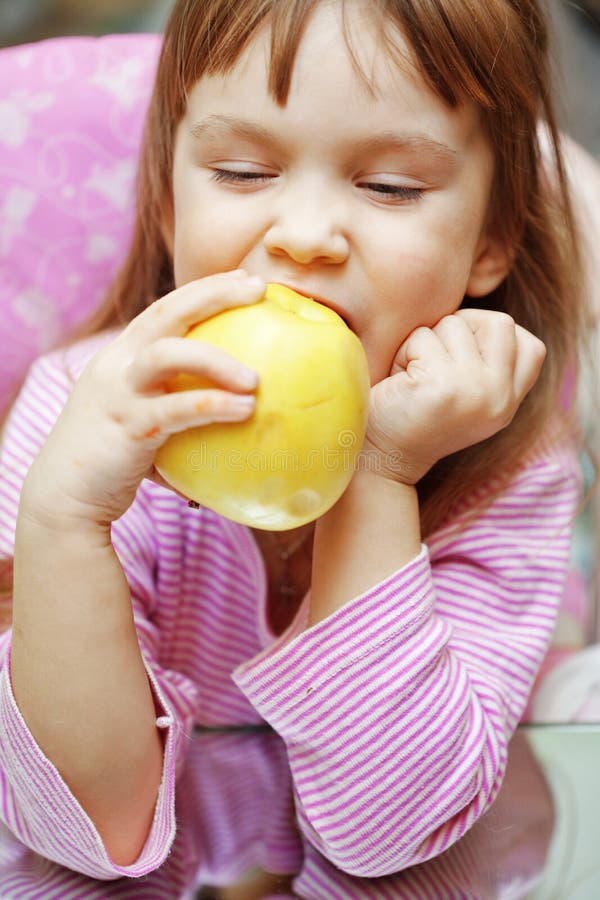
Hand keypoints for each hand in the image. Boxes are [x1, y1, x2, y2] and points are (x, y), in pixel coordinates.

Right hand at [21, 271, 264, 529]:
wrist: (66, 495)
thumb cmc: (114, 461)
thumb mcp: (143, 420)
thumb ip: (179, 408)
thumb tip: (241, 415)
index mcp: (123, 357)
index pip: (165, 309)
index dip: (204, 289)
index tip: (244, 278)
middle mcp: (118, 365)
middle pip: (166, 313)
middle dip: (213, 294)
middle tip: (257, 288)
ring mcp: (119, 393)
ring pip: (167, 354)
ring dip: (215, 359)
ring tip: (255, 379)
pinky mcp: (127, 426)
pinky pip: (175, 410)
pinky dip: (212, 405)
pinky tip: (245, 410)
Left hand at [360, 309, 545, 484]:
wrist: (380, 459)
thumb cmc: (412, 415)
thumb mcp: (464, 393)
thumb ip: (484, 362)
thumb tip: (481, 309)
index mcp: (508, 401)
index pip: (531, 346)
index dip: (492, 336)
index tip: (460, 355)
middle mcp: (499, 398)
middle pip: (499, 323)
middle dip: (459, 328)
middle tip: (433, 358)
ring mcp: (475, 391)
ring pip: (455, 325)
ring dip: (424, 342)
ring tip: (411, 375)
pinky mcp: (443, 386)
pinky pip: (423, 338)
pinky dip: (404, 352)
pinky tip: (399, 382)